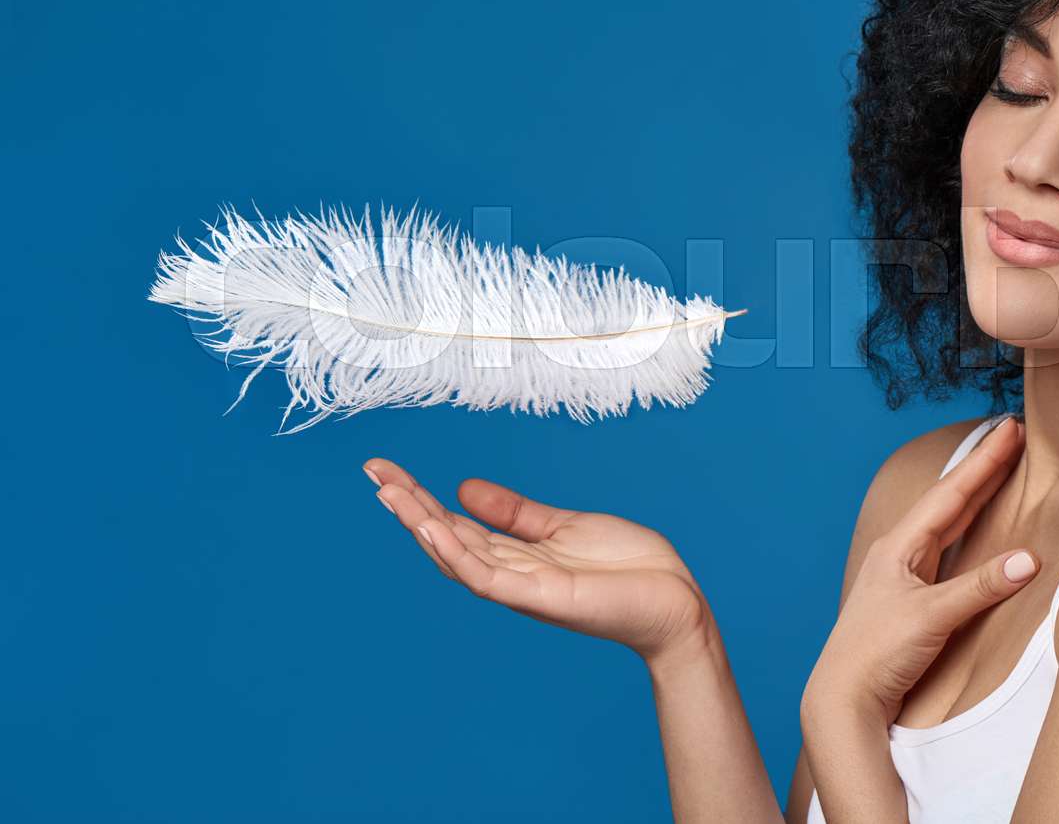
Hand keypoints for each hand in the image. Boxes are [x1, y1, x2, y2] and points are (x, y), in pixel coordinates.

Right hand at [362, 457, 710, 665]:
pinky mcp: (540, 596)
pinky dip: (455, 552)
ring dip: (421, 525)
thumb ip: (515, 513)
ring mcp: (522, 587)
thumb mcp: (564, 526)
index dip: (418, 497)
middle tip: (373, 472)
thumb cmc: (628, 567)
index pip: (454, 523)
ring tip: (389, 494)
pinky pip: (486, 576)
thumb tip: (464, 488)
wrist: (675, 600)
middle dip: (407, 506)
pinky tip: (430, 526)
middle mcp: (510, 574)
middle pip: (445, 538)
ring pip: (457, 556)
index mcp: (515, 555)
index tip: (385, 469)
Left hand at [803, 416, 1039, 727]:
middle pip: (949, 502)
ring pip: (947, 526)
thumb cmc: (875, 654)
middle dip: (982, 470)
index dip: (984, 462)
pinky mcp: (910, 600)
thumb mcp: (932, 616)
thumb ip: (981, 587)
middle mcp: (899, 554)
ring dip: (975, 498)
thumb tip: (1030, 560)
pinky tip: (976, 532)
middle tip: (1012, 438)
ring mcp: (903, 576)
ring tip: (1000, 472)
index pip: (950, 494)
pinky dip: (968, 534)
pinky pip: (947, 553)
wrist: (842, 699)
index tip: (1010, 429)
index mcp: (899, 547)